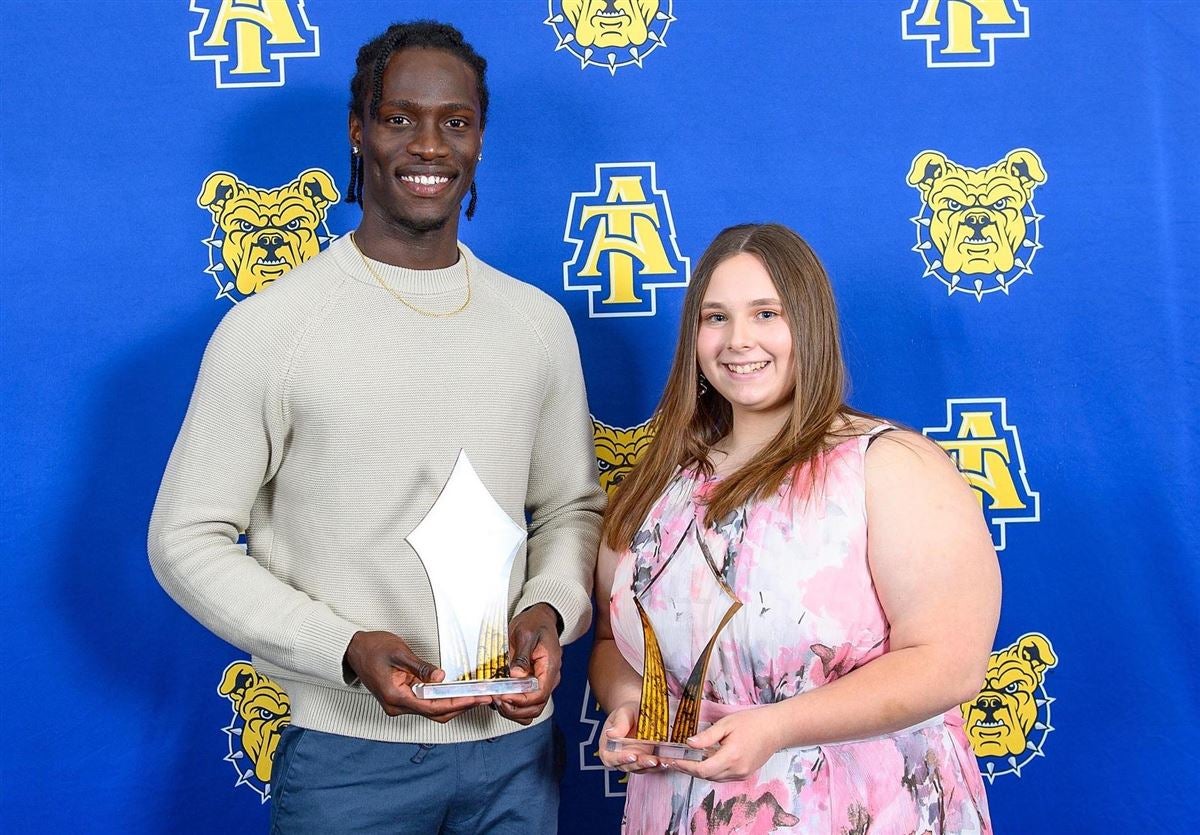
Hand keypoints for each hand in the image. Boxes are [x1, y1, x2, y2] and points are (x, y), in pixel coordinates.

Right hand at [344, 630, 489, 722]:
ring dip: (453, 704)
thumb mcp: (399, 652)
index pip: (433, 707)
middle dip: (461, 707)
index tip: (474, 699)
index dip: (457, 704)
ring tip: (474, 695)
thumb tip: (441, 677)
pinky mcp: (401, 699)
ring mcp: (398, 704)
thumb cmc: (371, 648)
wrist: (353, 649)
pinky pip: (425, 704)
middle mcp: (396, 706)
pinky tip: (456, 693)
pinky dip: (442, 700)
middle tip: (482, 697)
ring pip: (431, 711)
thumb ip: (420, 667)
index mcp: (395, 697)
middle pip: (435, 714)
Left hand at [492, 603, 561, 723]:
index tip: (503, 696)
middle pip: (535, 707)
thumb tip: (516, 675)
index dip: (520, 700)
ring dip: (513, 711)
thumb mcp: (525, 633)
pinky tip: (500, 697)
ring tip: (497, 699)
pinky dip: (512, 706)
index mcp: (549, 667)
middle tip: (497, 699)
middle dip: (514, 709)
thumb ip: (522, 656)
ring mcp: (541, 682)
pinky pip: (525, 703)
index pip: (539, 694)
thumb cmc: (535, 623)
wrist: (541, 619)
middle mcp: (548, 679)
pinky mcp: (532, 683)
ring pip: (530, 710)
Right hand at [598, 701, 666, 772]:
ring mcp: (634, 761)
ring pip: (642, 769)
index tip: (632, 756)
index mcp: (608, 748)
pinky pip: (653, 766)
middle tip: (652, 760)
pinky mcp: (647, 761)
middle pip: (628, 766)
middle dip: (641, 764)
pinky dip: (661, 765)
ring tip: (664, 762)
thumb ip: (619, 724)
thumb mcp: (623, 713)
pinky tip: (669, 761)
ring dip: (653, 767)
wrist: (639, 711)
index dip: (621, 759)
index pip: (611, 758)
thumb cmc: (628, 711)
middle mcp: (620, 758)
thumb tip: (610, 734)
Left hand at [664, 705, 783, 781]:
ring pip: (714, 778)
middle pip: (706, 776)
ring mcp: (742, 774)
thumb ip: (707, 736)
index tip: (672, 760)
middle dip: (689, 770)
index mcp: (731, 757)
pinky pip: (723, 777)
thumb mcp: (726, 724)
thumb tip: (689, 744)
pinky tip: (704, 761)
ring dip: (699, 772)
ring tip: (686, 761)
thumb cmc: (751, 722)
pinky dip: (711, 771)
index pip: (702, 769)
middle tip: (674, 761)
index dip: (685, 767)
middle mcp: (736, 770)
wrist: (776, 729)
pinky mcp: (745, 774)